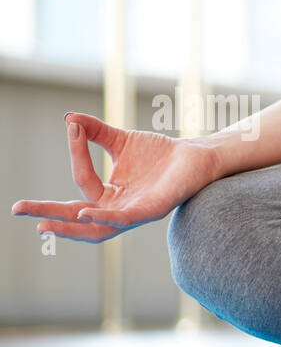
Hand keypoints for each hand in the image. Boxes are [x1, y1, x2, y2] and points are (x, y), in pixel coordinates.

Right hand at [11, 112, 220, 242]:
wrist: (197, 156)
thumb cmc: (161, 153)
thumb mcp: (121, 141)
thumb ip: (94, 132)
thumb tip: (68, 119)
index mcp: (110, 195)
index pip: (81, 182)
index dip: (76, 154)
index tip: (72, 128)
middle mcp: (119, 209)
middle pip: (77, 218)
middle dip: (47, 214)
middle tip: (17, 208)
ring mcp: (135, 213)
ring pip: (96, 228)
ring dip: (70, 227)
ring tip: (44, 224)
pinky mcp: (152, 211)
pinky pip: (124, 219)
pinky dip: (104, 217)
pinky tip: (87, 213)